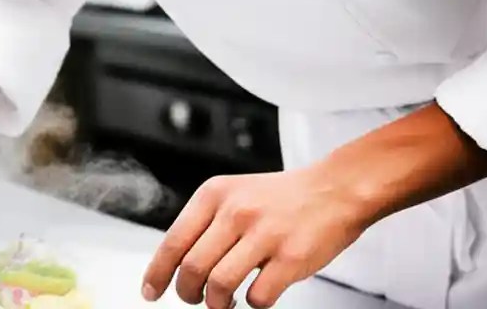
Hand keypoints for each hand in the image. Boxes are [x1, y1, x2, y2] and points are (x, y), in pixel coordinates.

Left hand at [142, 166, 370, 307]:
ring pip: (219, 285)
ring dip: (216, 303)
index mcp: (214, 195)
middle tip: (195, 298)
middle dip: (187, 293)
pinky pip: (258, 296)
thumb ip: (206, 224)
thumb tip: (175, 264)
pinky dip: (253, 303)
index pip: (172, 242)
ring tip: (224, 301)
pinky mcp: (291, 257)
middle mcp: (235, 212)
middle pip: (192, 269)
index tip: (151, 291)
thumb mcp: (234, 194)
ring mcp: (264, 234)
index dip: (156, 274)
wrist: (335, 188)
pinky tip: (257, 293)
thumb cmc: (282, 198)